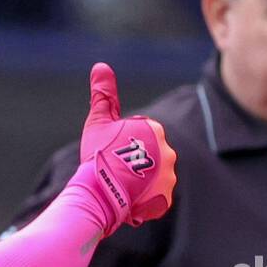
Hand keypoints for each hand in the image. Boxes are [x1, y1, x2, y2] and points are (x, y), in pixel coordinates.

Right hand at [78, 63, 176, 232]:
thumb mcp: (98, 121)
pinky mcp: (166, 197)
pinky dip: (144, 200)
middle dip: (133, 166)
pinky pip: (156, 198)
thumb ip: (103, 94)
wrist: (100, 191)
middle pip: (148, 159)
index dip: (122, 148)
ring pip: (153, 178)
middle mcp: (168, 150)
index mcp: (154, 129)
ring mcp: (169, 175)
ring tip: (121, 189)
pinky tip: (129, 201)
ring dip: (139, 184)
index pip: (139, 139)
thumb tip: (100, 65)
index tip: (111, 156)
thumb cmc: (97, 155)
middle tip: (115, 174)